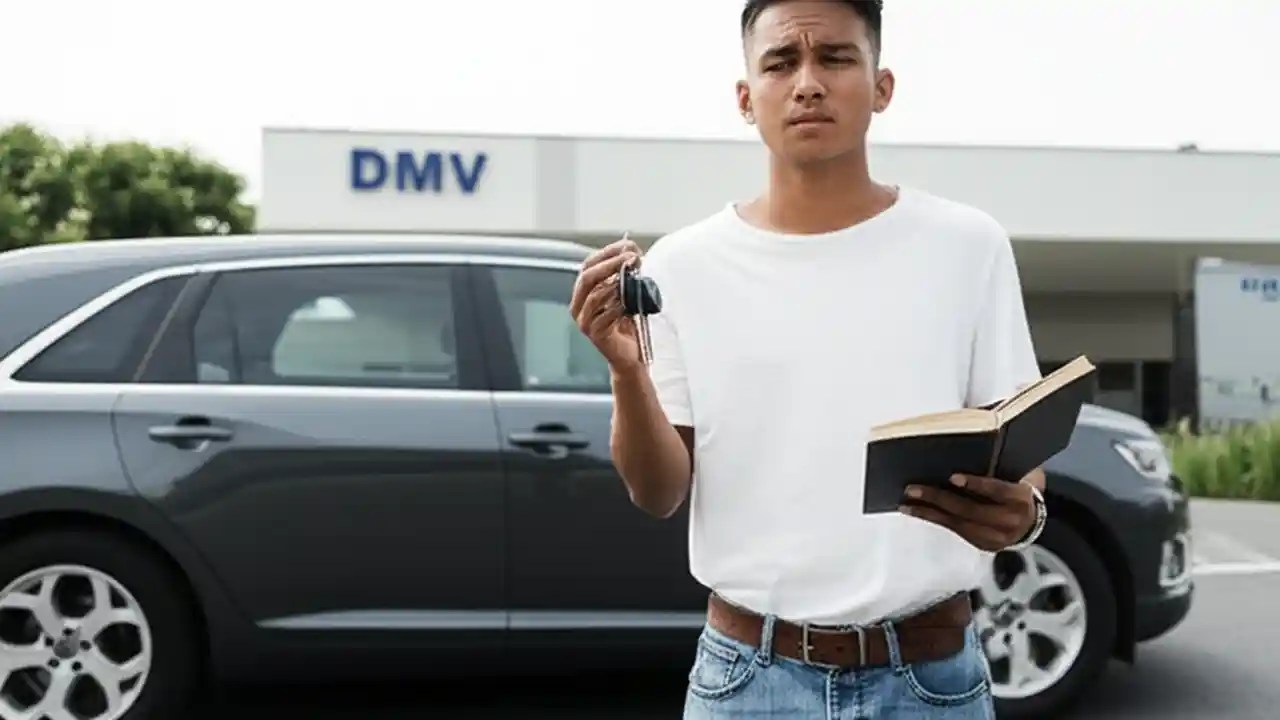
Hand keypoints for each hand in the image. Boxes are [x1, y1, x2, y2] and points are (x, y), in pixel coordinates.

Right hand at [569, 235, 643, 370]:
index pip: (588, 265)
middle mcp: (579, 305)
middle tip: (631, 258)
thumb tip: (633, 251)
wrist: (629, 354)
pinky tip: (629, 302)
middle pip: (587, 277)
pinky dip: (617, 307)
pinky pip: (605, 316)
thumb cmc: (627, 323)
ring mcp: (585, 321)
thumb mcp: (625, 294)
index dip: (607, 253)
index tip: (627, 246)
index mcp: (583, 292)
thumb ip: (624, 276)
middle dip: (610, 264)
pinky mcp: (595, 335)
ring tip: (632, 278)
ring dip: (615, 284)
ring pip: (594, 296)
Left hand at [899, 469, 1042, 551]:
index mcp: (1021, 498)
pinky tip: (915, 510)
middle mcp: (1010, 520)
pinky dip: (933, 518)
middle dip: (939, 498)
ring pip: (958, 523)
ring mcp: (996, 537)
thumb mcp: (1018, 473)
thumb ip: (1001, 464)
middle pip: (970, 509)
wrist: (1032, 521)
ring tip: (906, 502)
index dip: (976, 484)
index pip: (997, 490)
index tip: (952, 477)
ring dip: (928, 511)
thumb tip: (968, 446)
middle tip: (912, 489)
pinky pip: (954, 530)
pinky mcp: (983, 544)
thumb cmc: (1019, 488)